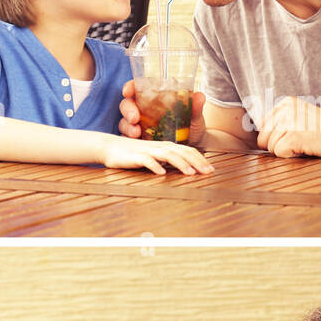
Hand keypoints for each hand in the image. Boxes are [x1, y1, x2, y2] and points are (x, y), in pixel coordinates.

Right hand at [97, 135, 214, 175]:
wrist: (109, 147)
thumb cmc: (132, 154)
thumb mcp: (153, 156)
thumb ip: (167, 160)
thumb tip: (184, 169)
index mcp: (166, 146)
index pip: (187, 150)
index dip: (200, 159)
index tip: (211, 169)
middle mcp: (159, 146)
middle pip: (182, 152)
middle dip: (197, 162)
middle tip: (208, 172)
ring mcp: (148, 151)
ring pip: (168, 155)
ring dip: (181, 164)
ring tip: (191, 174)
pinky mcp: (135, 156)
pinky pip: (146, 160)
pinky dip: (155, 166)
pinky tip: (162, 173)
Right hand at [118, 81, 206, 146]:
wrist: (193, 144)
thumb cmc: (190, 125)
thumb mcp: (194, 117)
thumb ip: (195, 107)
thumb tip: (199, 96)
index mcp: (154, 99)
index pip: (137, 88)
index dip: (130, 87)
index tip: (128, 91)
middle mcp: (143, 110)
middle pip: (127, 105)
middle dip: (128, 110)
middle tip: (134, 118)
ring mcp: (138, 125)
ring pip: (124, 122)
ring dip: (128, 127)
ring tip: (136, 133)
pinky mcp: (137, 140)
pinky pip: (127, 138)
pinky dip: (129, 139)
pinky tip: (136, 141)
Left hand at [255, 96, 320, 158]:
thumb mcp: (300, 118)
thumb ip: (280, 122)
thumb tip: (257, 137)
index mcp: (285, 103)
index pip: (262, 127)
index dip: (275, 137)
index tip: (297, 134)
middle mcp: (285, 109)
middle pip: (262, 138)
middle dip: (278, 146)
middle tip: (302, 140)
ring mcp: (289, 122)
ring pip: (270, 148)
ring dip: (287, 151)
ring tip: (307, 142)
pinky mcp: (294, 136)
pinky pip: (278, 153)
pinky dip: (291, 156)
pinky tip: (307, 148)